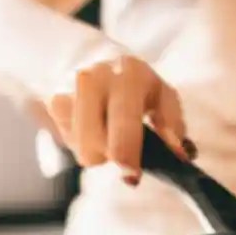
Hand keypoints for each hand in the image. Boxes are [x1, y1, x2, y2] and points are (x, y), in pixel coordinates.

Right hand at [45, 55, 193, 184]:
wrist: (93, 57)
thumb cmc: (137, 84)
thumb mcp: (162, 94)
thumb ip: (174, 123)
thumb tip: (181, 153)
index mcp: (129, 75)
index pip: (124, 123)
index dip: (128, 156)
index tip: (132, 178)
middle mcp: (95, 79)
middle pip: (94, 145)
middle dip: (110, 157)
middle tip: (125, 160)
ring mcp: (70, 89)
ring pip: (81, 149)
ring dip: (97, 151)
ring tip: (108, 134)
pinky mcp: (54, 102)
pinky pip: (68, 142)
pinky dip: (81, 142)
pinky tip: (90, 127)